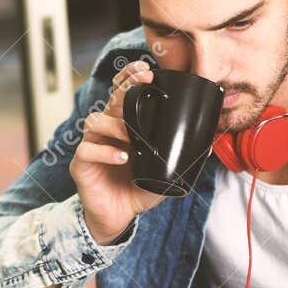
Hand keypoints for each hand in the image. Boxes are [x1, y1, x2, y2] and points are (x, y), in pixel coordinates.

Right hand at [72, 59, 170, 243]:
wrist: (118, 217)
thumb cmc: (138, 190)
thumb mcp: (163, 173)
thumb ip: (180, 160)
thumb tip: (207, 147)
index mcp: (124, 126)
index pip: (122, 94)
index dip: (130, 78)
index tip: (146, 70)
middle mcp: (106, 131)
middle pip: (110, 100)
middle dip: (126, 87)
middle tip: (143, 81)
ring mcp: (92, 145)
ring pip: (94, 121)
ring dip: (115, 124)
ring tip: (132, 134)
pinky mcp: (81, 165)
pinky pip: (87, 151)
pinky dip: (105, 152)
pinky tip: (122, 157)